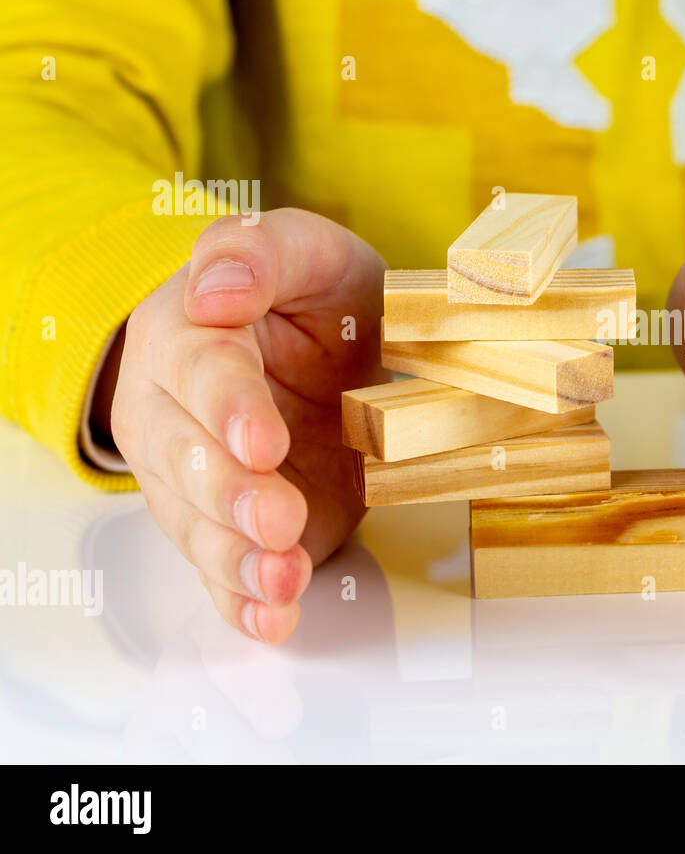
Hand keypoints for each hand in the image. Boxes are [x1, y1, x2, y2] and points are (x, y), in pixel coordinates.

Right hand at [107, 209, 386, 641]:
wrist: (321, 354)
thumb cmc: (313, 302)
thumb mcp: (307, 253)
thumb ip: (262, 253)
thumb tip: (217, 288)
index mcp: (188, 338)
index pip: (200, 373)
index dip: (229, 410)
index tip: (263, 442)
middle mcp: (175, 416)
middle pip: (188, 462)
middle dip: (232, 496)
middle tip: (277, 518)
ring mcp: (198, 481)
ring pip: (200, 527)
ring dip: (240, 560)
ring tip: (282, 577)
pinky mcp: (232, 529)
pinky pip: (222, 572)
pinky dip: (244, 601)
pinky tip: (270, 618)